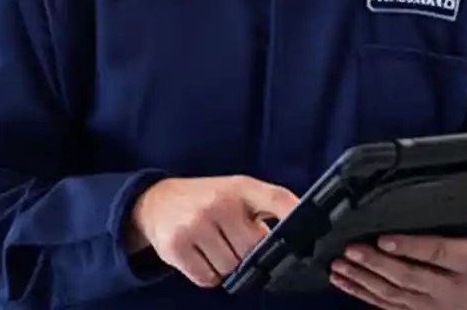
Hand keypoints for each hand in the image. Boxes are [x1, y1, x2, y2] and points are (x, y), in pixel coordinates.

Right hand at [126, 175, 297, 287]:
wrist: (155, 202)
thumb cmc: (205, 199)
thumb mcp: (235, 192)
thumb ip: (264, 209)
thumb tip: (298, 239)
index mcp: (239, 187)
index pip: (278, 199)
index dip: (296, 216)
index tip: (312, 232)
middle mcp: (218, 203)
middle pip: (254, 250)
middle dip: (247, 253)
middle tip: (233, 242)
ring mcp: (195, 224)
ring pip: (230, 268)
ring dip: (226, 266)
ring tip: (214, 246)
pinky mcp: (176, 246)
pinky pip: (207, 279)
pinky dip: (208, 274)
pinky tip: (200, 256)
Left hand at [329, 200, 466, 308]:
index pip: (438, 254)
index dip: (410, 247)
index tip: (384, 238)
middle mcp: (449, 289)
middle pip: (409, 277)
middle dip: (376, 263)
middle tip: (351, 248)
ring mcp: (430, 306)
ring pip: (392, 294)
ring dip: (362, 279)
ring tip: (339, 262)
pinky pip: (383, 305)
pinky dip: (359, 292)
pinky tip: (340, 278)